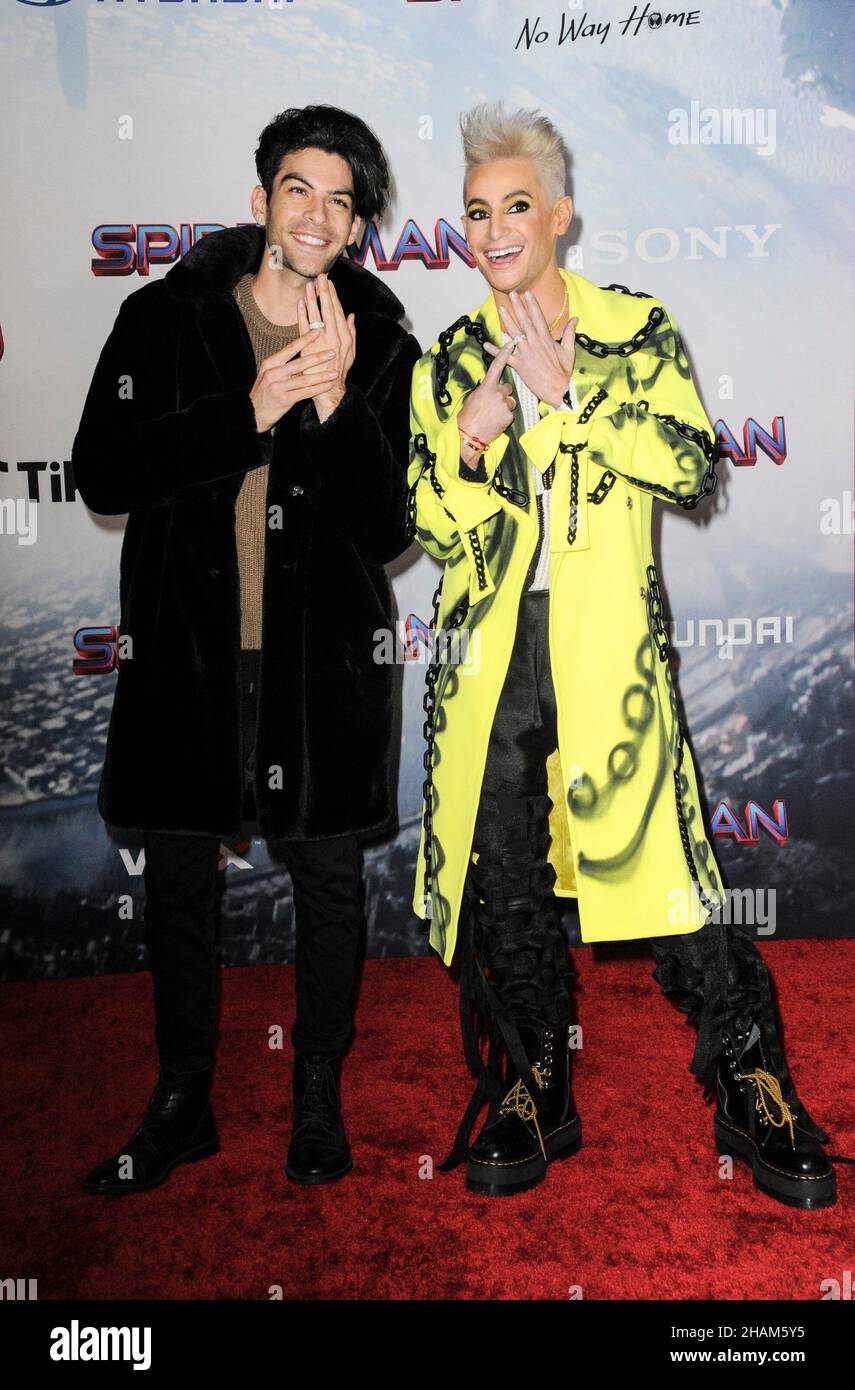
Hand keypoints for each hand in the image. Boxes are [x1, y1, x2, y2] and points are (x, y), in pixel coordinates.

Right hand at [249, 328, 338, 433]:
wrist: (254, 413)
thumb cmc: (265, 391)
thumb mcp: (269, 374)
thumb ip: (284, 365)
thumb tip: (304, 354)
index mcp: (270, 363)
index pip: (290, 348)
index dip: (304, 339)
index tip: (317, 331)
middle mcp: (273, 373)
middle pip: (300, 363)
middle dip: (318, 357)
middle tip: (333, 352)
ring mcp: (278, 387)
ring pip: (304, 379)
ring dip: (321, 376)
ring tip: (335, 372)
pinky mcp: (283, 400)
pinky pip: (305, 393)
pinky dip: (318, 389)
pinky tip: (328, 386)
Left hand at [298, 271, 355, 422]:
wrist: (328, 388)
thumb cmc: (340, 369)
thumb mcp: (352, 351)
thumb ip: (352, 332)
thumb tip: (351, 316)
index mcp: (345, 336)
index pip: (339, 311)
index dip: (334, 295)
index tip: (330, 283)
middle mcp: (334, 336)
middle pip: (328, 309)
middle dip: (324, 291)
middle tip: (320, 276)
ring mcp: (320, 341)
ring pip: (316, 315)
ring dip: (312, 299)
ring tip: (309, 285)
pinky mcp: (308, 346)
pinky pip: (304, 327)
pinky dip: (302, 314)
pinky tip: (300, 303)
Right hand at [456, 338, 517, 470]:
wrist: (468, 435)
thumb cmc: (468, 417)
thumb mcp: (474, 398)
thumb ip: (485, 390)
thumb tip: (491, 388)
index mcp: (486, 386)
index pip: (497, 366)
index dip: (504, 354)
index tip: (511, 344)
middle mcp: (497, 393)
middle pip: (507, 388)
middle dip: (503, 395)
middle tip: (493, 405)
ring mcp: (504, 404)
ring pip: (510, 402)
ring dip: (504, 407)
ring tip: (493, 415)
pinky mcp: (509, 416)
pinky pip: (510, 413)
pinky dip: (504, 417)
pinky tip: (495, 422)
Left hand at [485, 289, 577, 408]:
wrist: (558, 390)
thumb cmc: (564, 372)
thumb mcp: (569, 351)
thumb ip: (570, 333)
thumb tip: (575, 318)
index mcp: (546, 339)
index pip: (538, 317)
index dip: (532, 304)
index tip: (527, 294)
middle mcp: (535, 344)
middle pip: (525, 321)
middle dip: (518, 307)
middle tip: (511, 294)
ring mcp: (526, 354)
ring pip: (514, 334)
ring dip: (507, 321)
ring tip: (501, 309)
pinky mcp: (519, 366)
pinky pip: (505, 357)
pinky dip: (495, 351)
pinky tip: (486, 344)